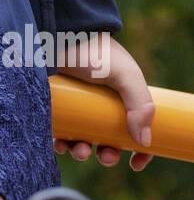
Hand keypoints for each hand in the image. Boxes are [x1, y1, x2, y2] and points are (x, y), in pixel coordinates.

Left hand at [54, 34, 154, 172]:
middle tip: (105, 155)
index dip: (140, 150)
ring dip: (82, 153)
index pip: (137, 128)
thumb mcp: (124, 75)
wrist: (57, 35)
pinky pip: (58, 136)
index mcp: (122, 97)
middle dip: (108, 154)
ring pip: (81, 142)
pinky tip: (60, 144)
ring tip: (79, 150)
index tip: (135, 164)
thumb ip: (139, 104)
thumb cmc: (93, 51)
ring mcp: (77, 110)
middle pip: (107, 141)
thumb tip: (145, 141)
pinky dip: (60, 145)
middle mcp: (100, 105)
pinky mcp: (54, 111)